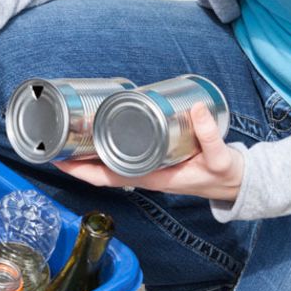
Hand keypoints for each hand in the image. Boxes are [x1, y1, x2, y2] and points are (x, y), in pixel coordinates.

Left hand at [55, 103, 243, 200]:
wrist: (236, 181)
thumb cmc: (224, 175)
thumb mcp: (220, 158)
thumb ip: (210, 135)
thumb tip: (196, 108)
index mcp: (152, 178)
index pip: (107, 179)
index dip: (81, 171)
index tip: (59, 160)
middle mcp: (144, 174)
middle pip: (99, 170)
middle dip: (75, 158)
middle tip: (55, 137)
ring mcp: (147, 167)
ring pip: (108, 161)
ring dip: (87, 150)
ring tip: (69, 130)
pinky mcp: (154, 158)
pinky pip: (122, 153)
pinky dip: (105, 144)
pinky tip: (98, 128)